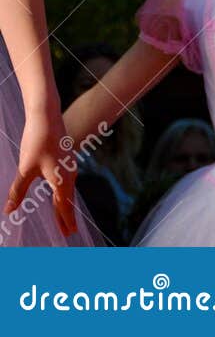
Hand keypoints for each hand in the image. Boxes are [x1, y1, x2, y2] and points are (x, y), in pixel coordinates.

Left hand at [5, 106, 76, 237]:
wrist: (46, 117)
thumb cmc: (37, 143)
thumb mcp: (25, 170)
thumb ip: (18, 192)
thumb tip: (9, 211)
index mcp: (61, 179)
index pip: (63, 206)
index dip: (65, 220)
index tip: (69, 233)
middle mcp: (69, 174)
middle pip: (68, 200)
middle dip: (67, 216)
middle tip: (69, 232)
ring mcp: (69, 166)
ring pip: (68, 190)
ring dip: (65, 204)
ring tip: (64, 215)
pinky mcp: (66, 159)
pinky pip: (67, 181)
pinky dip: (64, 192)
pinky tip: (61, 192)